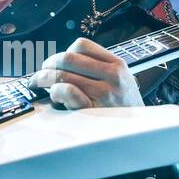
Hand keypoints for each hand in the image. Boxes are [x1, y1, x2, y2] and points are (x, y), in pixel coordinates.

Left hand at [28, 37, 144, 108]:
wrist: (139, 133)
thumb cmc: (123, 107)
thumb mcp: (120, 81)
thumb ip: (98, 69)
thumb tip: (62, 62)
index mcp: (117, 64)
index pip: (81, 45)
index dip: (63, 52)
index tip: (56, 63)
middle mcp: (112, 76)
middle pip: (67, 58)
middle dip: (48, 66)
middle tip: (40, 75)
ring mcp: (104, 93)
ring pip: (62, 75)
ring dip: (44, 79)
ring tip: (39, 86)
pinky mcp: (95, 110)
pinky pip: (68, 91)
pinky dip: (55, 91)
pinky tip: (54, 97)